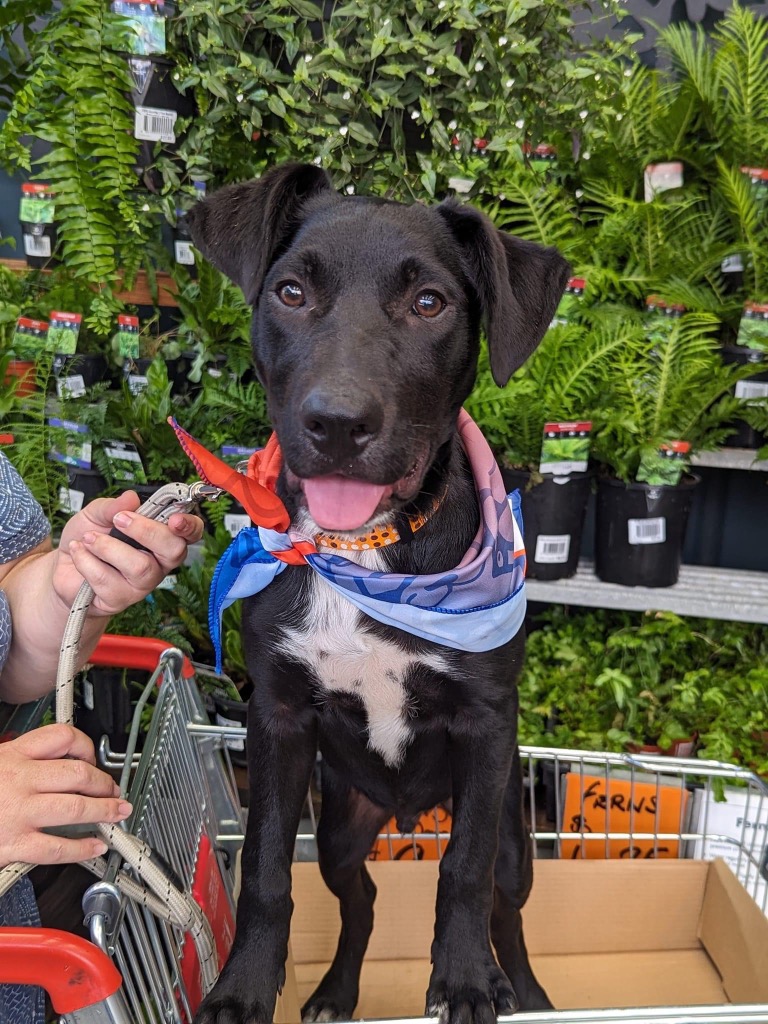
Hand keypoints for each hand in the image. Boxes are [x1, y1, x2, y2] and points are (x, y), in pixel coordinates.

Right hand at [0, 724, 131, 867]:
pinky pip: (57, 846)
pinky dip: (82, 847)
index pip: (61, 737)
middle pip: (77, 772)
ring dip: (104, 810)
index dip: (85, 744)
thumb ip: (17, 757)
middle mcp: (18, 779)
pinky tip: (95, 847)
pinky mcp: (13, 844)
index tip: (93, 756)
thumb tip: (49, 757)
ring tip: (117, 812)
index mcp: (11, 755)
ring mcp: (18, 812)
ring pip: (75, 807)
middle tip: (113, 788)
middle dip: (103, 780)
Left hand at [54, 490, 204, 616]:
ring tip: (87, 538)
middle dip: (146, 531)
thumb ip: (113, 506)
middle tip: (119, 520)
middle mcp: (158, 562)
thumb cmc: (88, 538)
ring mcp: (141, 584)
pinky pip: (107, 579)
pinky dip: (86, 560)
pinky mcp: (119, 599)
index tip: (175, 519)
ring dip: (108, 547)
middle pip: (173, 551)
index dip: (190, 526)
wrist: (63, 566)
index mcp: (161, 537)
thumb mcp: (96, 513)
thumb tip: (131, 498)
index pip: (190, 533)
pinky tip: (78, 553)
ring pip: (140, 567)